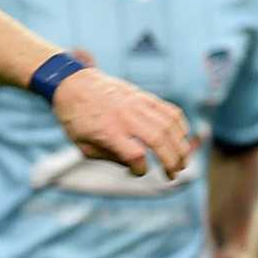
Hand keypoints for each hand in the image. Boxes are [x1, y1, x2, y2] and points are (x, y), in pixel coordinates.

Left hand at [52, 67, 190, 178]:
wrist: (74, 84)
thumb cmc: (76, 118)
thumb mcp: (83, 145)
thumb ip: (107, 157)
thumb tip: (132, 165)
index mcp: (108, 131)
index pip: (135, 154)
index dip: (140, 168)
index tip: (138, 172)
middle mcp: (126, 117)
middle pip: (158, 140)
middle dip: (172, 161)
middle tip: (174, 174)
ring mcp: (138, 104)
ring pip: (169, 125)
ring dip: (181, 145)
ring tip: (183, 161)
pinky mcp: (144, 96)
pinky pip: (170, 110)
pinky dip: (180, 126)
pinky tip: (181, 138)